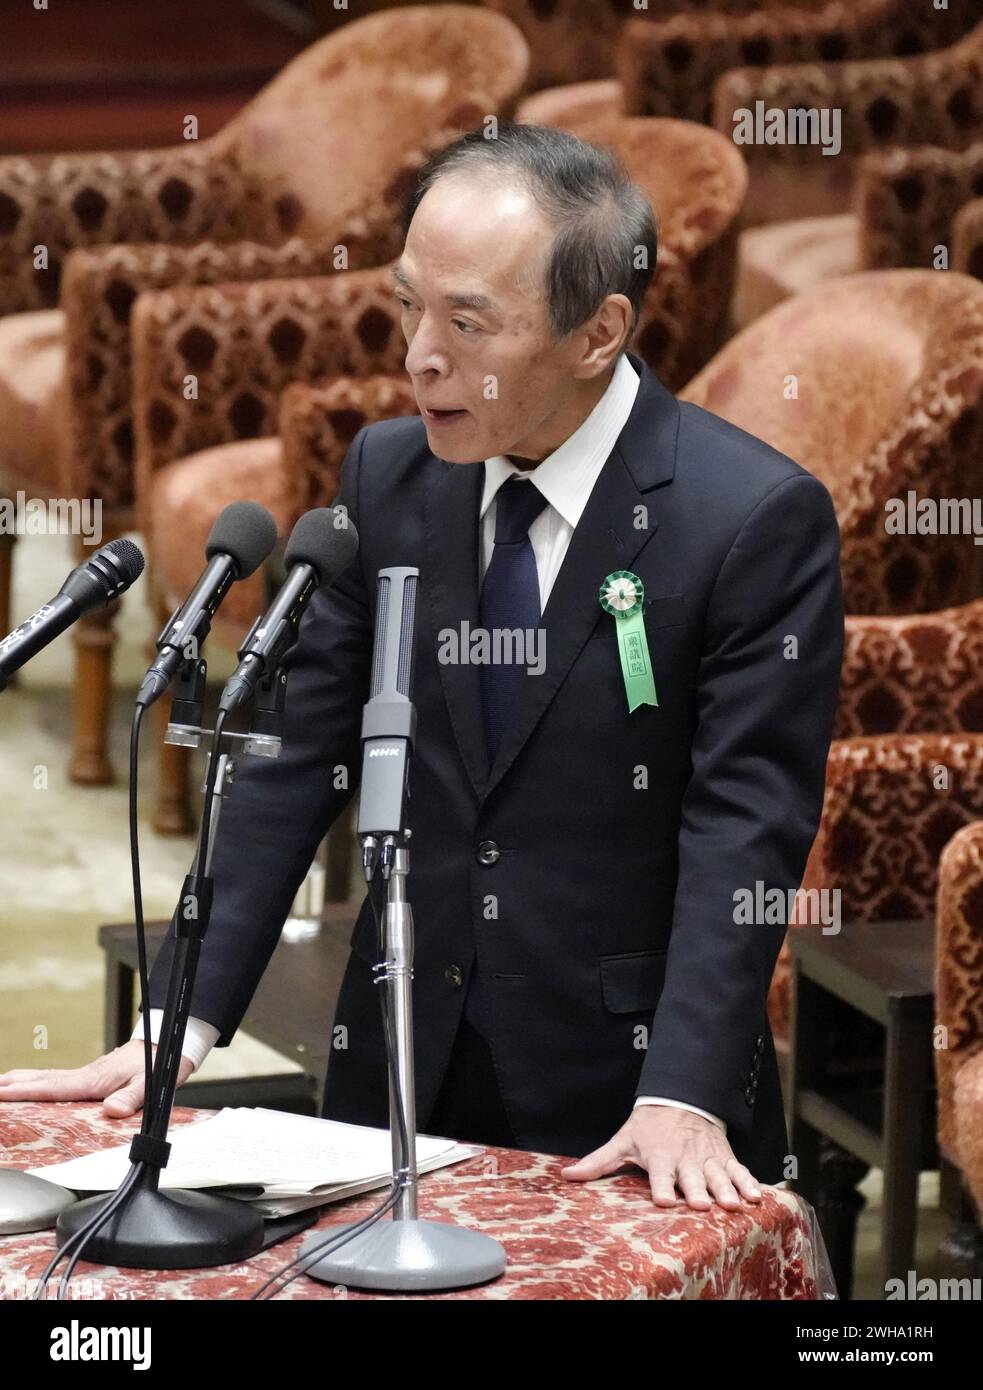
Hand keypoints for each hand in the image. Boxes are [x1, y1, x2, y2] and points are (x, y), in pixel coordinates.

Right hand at [0, 1041, 195, 1117]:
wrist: (167, 1046)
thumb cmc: (159, 1065)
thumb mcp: (150, 1084)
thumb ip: (130, 1098)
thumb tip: (111, 1110)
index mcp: (95, 1080)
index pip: (53, 1088)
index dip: (25, 1092)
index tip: (1, 1093)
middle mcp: (86, 1076)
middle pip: (42, 1081)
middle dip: (13, 1085)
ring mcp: (87, 1075)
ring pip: (47, 1079)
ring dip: (22, 1082)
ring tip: (0, 1086)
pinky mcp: (90, 1077)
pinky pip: (57, 1081)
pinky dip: (38, 1083)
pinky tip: (32, 1087)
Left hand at [560, 1105, 763, 1209]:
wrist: (681, 1100)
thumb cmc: (649, 1126)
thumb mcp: (623, 1140)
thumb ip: (599, 1161)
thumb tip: (567, 1176)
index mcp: (660, 1156)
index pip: (659, 1173)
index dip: (660, 1186)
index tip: (663, 1200)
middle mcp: (685, 1159)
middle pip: (691, 1177)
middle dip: (696, 1190)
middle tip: (702, 1204)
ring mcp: (707, 1159)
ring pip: (718, 1175)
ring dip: (726, 1189)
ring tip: (732, 1204)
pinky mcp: (724, 1158)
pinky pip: (739, 1171)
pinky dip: (749, 1183)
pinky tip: (758, 1198)